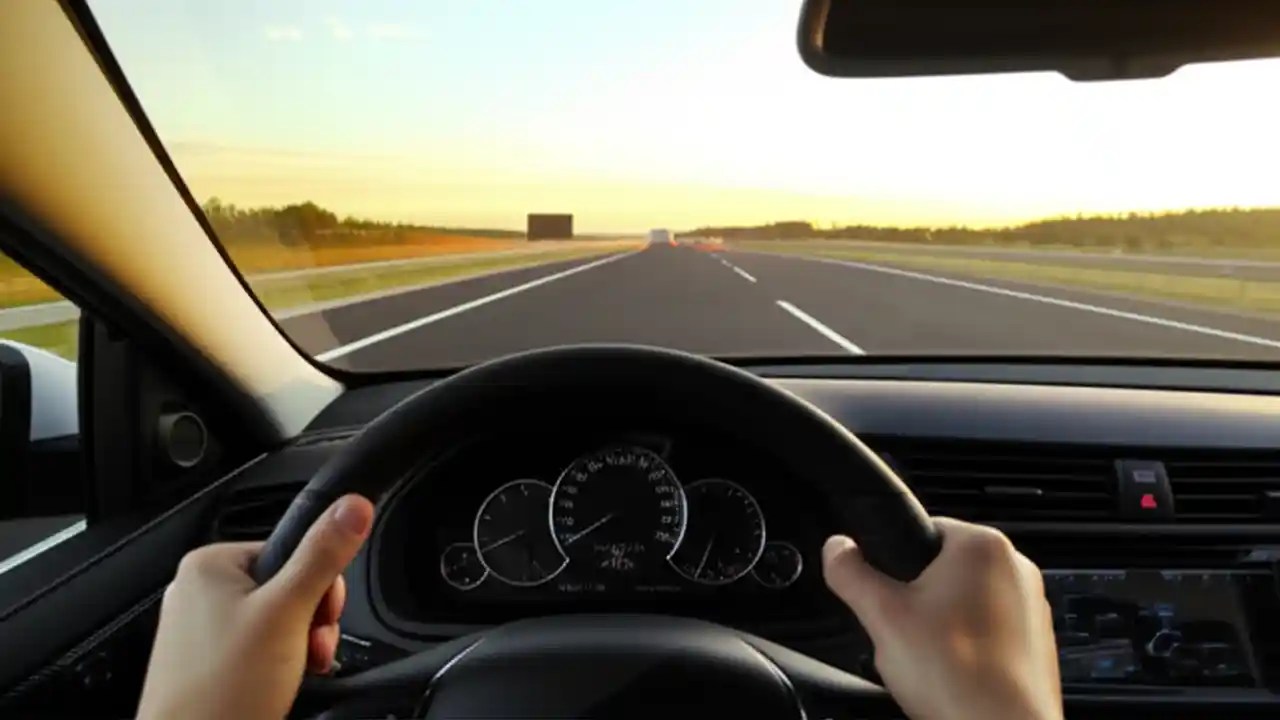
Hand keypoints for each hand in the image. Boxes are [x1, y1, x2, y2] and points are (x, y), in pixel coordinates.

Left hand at [137, 494, 374, 719]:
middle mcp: (199, 591)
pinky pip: (258, 647)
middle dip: (310, 622)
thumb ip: (322, 557)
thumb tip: (353, 506)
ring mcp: (201, 630)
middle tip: (307, 650)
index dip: (318, 586)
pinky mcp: (206, 662)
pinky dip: (277, 663)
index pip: (291, 550)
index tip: (320, 615)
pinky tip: (277, 683)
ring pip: (276, 620)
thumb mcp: (287, 614)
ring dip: (299, 646)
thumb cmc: (223, 691)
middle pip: (287, 586)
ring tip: (292, 672)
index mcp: (210, 565)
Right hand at [823, 517, 1062, 719]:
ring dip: (943, 625)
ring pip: (965, 602)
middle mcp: (1017, 568)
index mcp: (983, 545)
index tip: (889, 596)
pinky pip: (989, 632)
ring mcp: (1033, 607)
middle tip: (906, 633)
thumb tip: (836, 548)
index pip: (923, 529)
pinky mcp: (1037, 642)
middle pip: (943, 569)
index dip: (895, 564)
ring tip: (932, 659)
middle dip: (918, 600)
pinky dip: (968, 648)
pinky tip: (954, 673)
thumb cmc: (955, 674)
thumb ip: (851, 573)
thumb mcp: (882, 616)